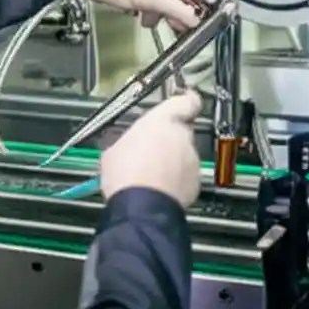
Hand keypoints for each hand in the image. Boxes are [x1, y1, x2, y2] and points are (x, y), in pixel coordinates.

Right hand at [98, 90, 202, 206]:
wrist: (141, 208)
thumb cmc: (125, 173)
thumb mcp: (113, 149)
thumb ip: (129, 139)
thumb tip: (128, 143)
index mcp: (163, 120)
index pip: (186, 101)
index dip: (186, 100)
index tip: (183, 100)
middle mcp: (182, 136)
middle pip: (182, 131)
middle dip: (170, 139)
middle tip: (150, 150)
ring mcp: (192, 160)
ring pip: (184, 155)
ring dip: (173, 160)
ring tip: (151, 174)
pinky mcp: (195, 183)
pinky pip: (186, 175)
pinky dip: (176, 179)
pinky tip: (158, 188)